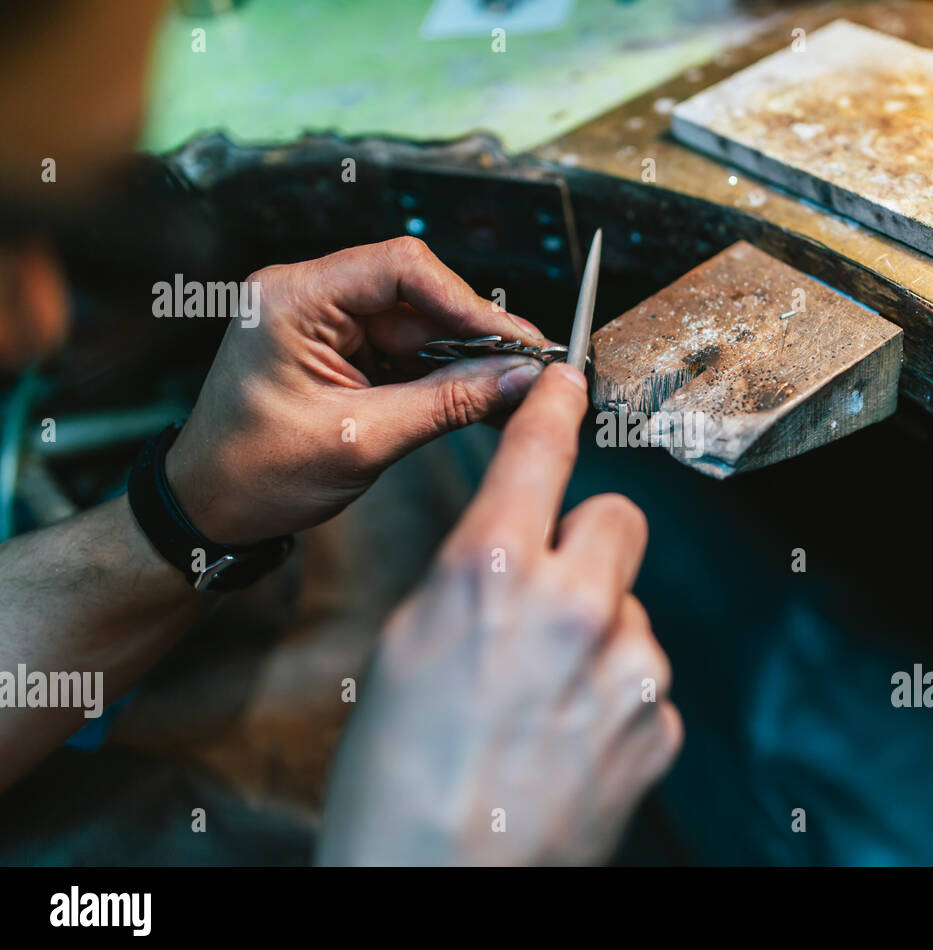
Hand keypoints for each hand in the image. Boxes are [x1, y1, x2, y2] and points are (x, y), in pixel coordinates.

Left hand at [165, 236, 547, 543]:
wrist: (209, 508)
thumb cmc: (257, 475)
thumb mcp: (364, 440)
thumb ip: (447, 403)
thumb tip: (519, 378)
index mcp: (293, 299)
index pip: (400, 267)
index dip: (468, 300)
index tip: (516, 341)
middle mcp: (308, 295)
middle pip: (419, 294)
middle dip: (477, 334)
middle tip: (532, 371)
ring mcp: (325, 321)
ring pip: (421, 323)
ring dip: (468, 359)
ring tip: (516, 392)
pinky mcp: (341, 348)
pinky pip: (407, 349)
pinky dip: (446, 375)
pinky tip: (485, 398)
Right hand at [317, 363, 682, 865]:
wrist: (438, 883)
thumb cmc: (394, 777)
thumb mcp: (405, 645)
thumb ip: (469, 575)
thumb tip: (508, 541)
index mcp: (490, 573)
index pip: (538, 452)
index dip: (554, 407)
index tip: (568, 383)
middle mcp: (574, 606)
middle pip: (618, 517)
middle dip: (587, 540)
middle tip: (551, 588)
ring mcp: (628, 667)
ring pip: (630, 604)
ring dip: (598, 631)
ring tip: (539, 699)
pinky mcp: (657, 723)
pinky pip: (642, 675)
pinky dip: (611, 694)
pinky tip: (565, 738)